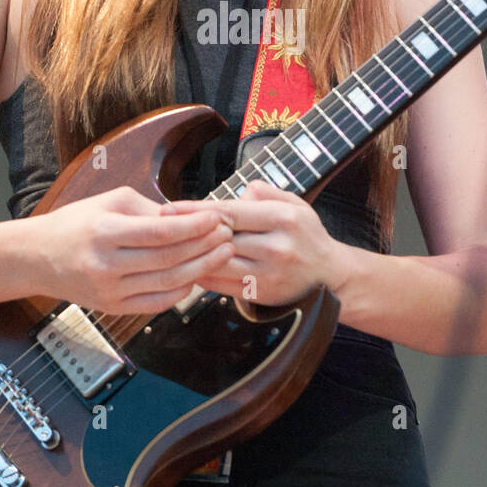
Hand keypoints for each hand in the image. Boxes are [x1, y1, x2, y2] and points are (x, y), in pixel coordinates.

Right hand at [32, 185, 234, 314]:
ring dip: (200, 269)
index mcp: (105, 233)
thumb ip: (150, 211)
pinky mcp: (112, 308)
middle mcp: (106, 265)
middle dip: (204, 247)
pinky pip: (156, 304)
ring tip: (223, 254)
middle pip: (168, 260)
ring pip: (167, 284)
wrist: (37, 258)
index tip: (217, 218)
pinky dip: (180, 292)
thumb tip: (189, 217)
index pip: (161, 233)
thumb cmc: (75, 223)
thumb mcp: (110, 202)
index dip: (194, 227)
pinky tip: (197, 277)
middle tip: (228, 235)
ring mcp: (109, 291)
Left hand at [159, 179, 352, 307]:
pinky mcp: (260, 294)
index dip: (196, 210)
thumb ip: (265, 192)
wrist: (330, 276)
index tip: (169, 207)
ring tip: (166, 247)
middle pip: (220, 238)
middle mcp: (276, 246)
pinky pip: (221, 284)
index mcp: (282, 218)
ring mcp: (268, 274)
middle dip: (187, 232)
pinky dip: (201, 274)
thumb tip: (238, 192)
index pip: (230, 212)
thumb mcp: (295, 203)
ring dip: (190, 255)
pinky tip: (185, 266)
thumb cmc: (306, 235)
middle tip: (157, 226)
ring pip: (217, 264)